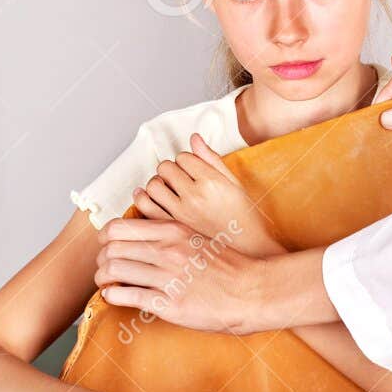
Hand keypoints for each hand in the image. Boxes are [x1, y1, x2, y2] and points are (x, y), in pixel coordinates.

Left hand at [95, 216, 263, 332]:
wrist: (251, 291)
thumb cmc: (227, 266)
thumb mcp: (197, 238)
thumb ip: (170, 233)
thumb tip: (144, 231)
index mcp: (173, 231)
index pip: (120, 227)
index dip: (105, 237)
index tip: (106, 245)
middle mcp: (167, 251)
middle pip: (111, 248)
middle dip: (101, 259)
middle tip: (103, 266)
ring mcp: (167, 277)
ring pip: (114, 271)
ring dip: (103, 278)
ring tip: (106, 283)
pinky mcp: (168, 303)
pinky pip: (126, 297)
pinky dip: (112, 296)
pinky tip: (113, 297)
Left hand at [131, 134, 281, 256]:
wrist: (248, 253)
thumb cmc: (244, 218)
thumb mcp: (234, 184)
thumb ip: (212, 159)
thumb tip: (194, 138)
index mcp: (212, 182)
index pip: (183, 157)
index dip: (185, 160)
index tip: (190, 168)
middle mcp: (194, 196)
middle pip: (165, 168)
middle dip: (169, 169)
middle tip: (177, 178)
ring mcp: (181, 215)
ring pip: (153, 185)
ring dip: (157, 183)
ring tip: (166, 189)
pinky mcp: (171, 231)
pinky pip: (146, 208)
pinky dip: (143, 198)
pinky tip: (150, 197)